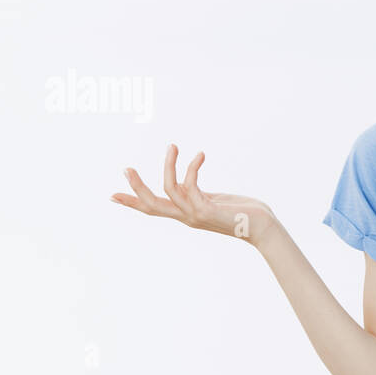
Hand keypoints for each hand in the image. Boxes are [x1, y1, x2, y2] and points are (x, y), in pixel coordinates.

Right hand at [110, 143, 277, 246]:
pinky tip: (200, 155)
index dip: (133, 202)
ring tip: (173, 146)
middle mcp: (187, 217)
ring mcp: (196, 215)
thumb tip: (185, 183)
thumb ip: (197, 194)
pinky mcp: (207, 210)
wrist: (263, 227)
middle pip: (152, 206)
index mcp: (186, 214)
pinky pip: (191, 184)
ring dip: (169, 165)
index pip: (154, 209)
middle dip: (136, 188)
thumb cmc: (244, 213)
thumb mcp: (214, 201)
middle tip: (126, 168)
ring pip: (169, 190)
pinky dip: (193, 167)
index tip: (112, 195)